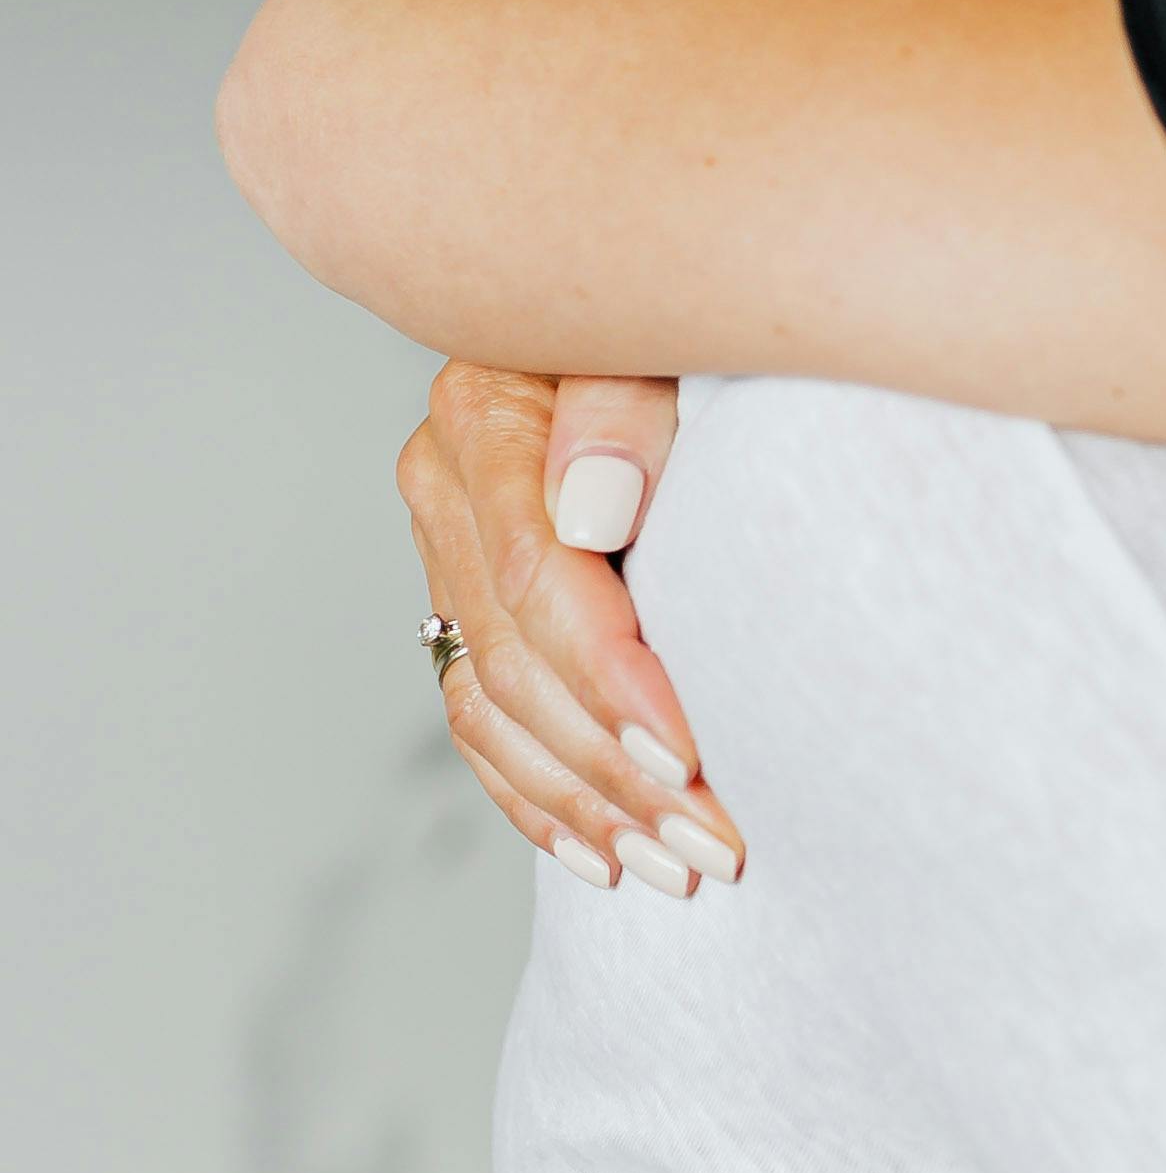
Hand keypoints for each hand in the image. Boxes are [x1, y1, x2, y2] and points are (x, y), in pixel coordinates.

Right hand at [400, 360, 738, 896]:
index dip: (614, 678)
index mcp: (484, 411)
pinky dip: (538, 798)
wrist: (646, 300)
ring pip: (490, 709)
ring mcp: (445, 546)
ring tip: (678, 871)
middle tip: (712, 845)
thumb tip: (596, 508)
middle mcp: (446, 483)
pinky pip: (475, 721)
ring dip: (586, 804)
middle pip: (514, 661)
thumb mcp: (666, 329)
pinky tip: (600, 856)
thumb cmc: (683, 314)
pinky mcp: (462, 595)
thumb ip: (627, 405)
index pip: (540, 576)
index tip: (691, 757)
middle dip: (617, 770)